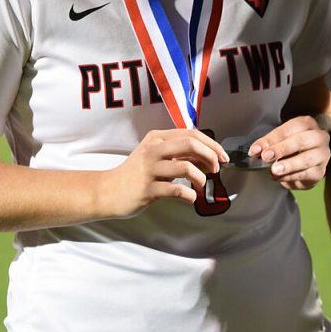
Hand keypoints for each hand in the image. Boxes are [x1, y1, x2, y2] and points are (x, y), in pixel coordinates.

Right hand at [99, 128, 226, 217]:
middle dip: (210, 156)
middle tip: (216, 170)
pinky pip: (176, 190)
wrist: (108, 191)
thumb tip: (208, 156)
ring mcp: (149, 169)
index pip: (191, 133)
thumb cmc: (136, 174)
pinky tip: (190, 198)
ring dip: (201, 179)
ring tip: (201, 186)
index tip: (223, 156)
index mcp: (157, 138)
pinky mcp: (147, 189)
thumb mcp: (156, 157)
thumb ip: (179, 154)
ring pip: (185, 167)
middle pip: (190, 144)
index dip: (212, 144)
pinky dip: (190, 195)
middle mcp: (153, 149)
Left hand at [249, 115, 329, 189]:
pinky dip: (291, 176)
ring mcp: (322, 154)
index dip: (272, 138)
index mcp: (307, 123)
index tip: (257, 148)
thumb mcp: (279, 140)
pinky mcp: (321, 171)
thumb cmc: (292, 147)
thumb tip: (256, 150)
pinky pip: (307, 174)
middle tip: (266, 157)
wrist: (305, 163)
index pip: (289, 128)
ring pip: (306, 159)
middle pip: (301, 141)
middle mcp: (319, 137)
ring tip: (274, 170)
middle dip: (281, 149)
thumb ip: (268, 144)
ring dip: (288, 165)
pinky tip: (280, 177)